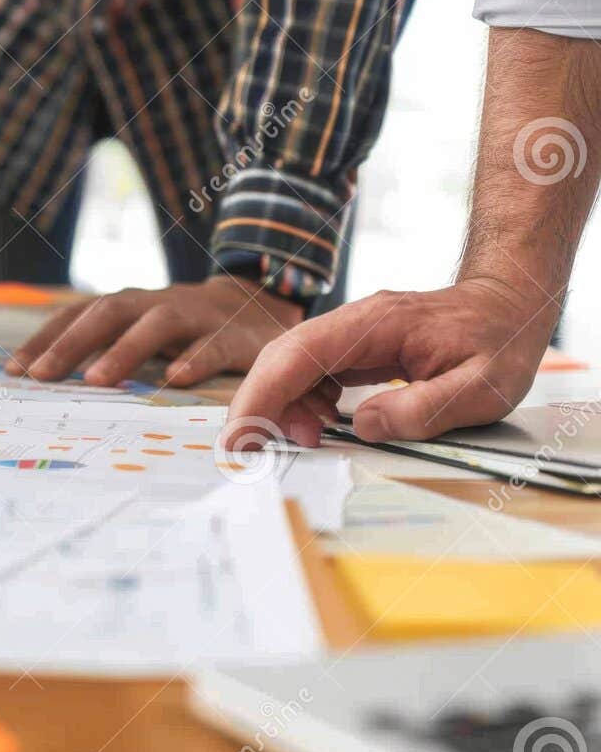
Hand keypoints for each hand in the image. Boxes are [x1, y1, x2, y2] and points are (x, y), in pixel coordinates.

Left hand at [6, 274, 304, 385]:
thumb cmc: (186, 333)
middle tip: (40, 376)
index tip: (13, 371)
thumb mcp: (142, 337)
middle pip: (108, 314)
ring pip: (157, 324)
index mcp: (129, 306)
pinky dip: (194, 359)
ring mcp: (196, 316)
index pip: (78, 315)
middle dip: (71, 343)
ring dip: (124, 350)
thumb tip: (47, 387)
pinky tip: (175, 380)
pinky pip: (213, 346)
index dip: (45, 339)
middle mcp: (156, 304)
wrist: (260, 309)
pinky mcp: (235, 336)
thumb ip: (105, 353)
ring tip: (97, 380)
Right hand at [226, 277, 556, 448]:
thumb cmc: (502, 341)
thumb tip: (362, 426)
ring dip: (284, 404)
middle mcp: (354, 322)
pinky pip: (312, 370)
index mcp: (376, 324)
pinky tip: (324, 422)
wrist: (511, 303)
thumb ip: (424, 409)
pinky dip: (303, 400)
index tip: (240, 433)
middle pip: (281, 356)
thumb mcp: (483, 387)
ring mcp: (351, 332)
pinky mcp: (355, 346)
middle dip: (258, 403)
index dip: (262, 395)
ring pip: (292, 363)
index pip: (299, 355)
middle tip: (254, 448)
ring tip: (312, 439)